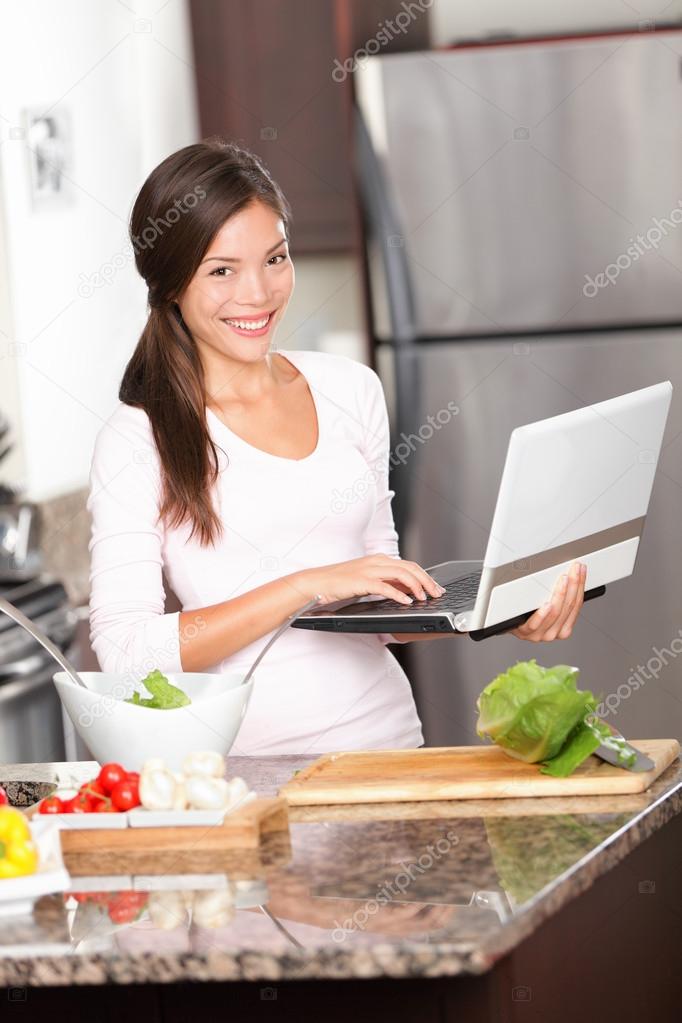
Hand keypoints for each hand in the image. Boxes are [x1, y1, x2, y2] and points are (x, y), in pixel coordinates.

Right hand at [294, 554, 444, 605]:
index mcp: (379, 560)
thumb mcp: (367, 580)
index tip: (435, 588)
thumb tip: (406, 590)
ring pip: (402, 574)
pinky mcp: (360, 581)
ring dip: (417, 586)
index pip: (409, 565)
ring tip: (424, 598)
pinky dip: (398, 594)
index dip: (426, 576)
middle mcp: (376, 561)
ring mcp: (368, 570)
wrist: (315, 583)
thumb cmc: (339, 584)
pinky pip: (385, 586)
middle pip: (410, 568)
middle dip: (427, 581)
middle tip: (437, 593)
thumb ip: (386, 582)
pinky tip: (406, 601)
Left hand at [511, 561, 585, 641]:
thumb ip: (560, 598)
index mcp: (564, 627)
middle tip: (574, 570)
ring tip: (563, 580)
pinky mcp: (525, 632)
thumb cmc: (530, 616)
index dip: (581, 586)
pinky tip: (547, 604)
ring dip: (560, 594)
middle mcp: (554, 632)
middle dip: (574, 586)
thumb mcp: (549, 609)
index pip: (577, 604)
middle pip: (568, 607)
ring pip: (555, 613)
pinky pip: (535, 623)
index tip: (581, 570)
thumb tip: (571, 574)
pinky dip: (543, 613)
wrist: (512, 627)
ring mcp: (540, 633)